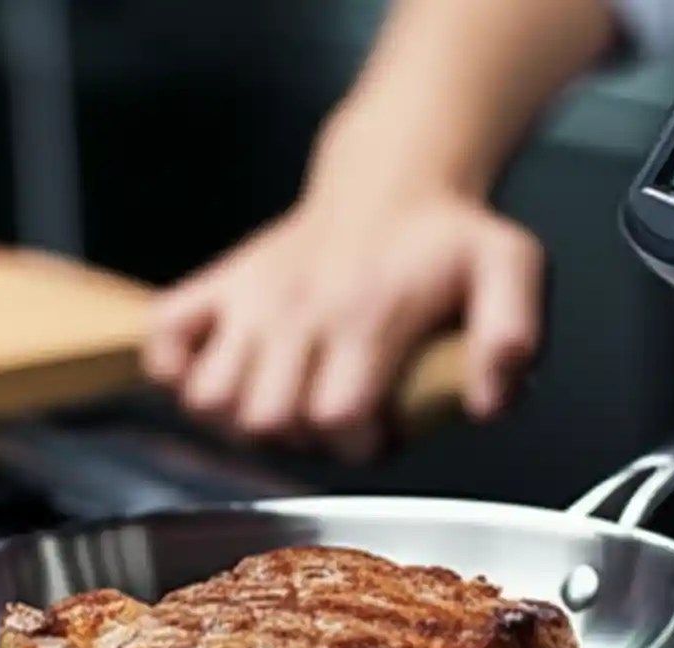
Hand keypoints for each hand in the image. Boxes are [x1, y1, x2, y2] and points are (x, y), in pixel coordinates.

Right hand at [141, 183, 543, 462]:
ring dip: (241, 416)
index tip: (381, 429)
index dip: (360, 443)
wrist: (394, 178)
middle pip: (265, 420)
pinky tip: (223, 371)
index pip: (336, 418)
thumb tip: (485, 404)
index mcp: (366, 317)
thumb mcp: (508, 269)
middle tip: (333, 418)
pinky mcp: (223, 283)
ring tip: (284, 401)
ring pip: (208, 396)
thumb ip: (510, 335)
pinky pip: (163, 337)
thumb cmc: (447, 235)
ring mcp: (253, 298)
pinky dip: (177, 369)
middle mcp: (300, 312)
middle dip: (302, 441)